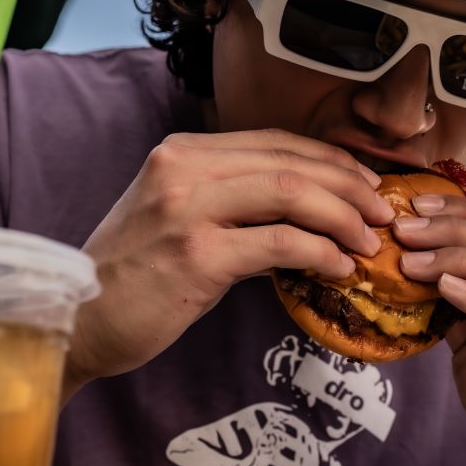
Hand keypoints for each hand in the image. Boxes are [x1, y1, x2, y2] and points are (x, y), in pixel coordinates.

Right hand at [64, 128, 392, 388]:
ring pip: (290, 193)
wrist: (81, 322)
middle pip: (290, 162)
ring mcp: (186, 209)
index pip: (275, 142)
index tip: (367, 184)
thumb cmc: (134, 278)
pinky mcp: (196, 255)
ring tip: (370, 241)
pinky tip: (338, 267)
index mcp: (182, 153)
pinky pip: (279, 243)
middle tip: (383, 214)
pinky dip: (320, 252)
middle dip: (350, 186)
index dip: (332, 160)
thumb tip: (306, 216)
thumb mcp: (178, 220)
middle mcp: (182, 168)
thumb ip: (233, 205)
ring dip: (343, 216)